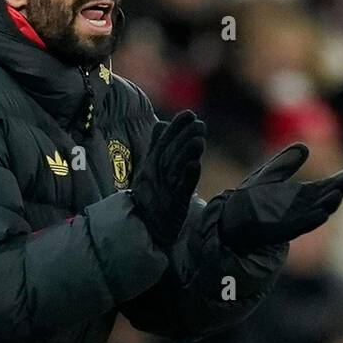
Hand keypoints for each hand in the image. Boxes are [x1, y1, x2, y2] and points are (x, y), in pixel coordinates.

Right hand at [131, 110, 206, 247]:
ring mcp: (166, 189)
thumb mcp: (150, 169)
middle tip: (199, 124)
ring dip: (187, 153)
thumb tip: (162, 123)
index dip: (176, 127)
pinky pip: (182, 189)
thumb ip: (156, 146)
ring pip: (176, 168)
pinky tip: (195, 165)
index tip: (189, 114)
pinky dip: (188, 177)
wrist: (144, 227)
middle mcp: (157, 175)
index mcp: (151, 164)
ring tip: (199, 140)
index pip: (163, 141)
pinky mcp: (175, 204)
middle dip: (184, 136)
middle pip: (170, 152)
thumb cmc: (149, 197)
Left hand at [218, 143, 342, 255]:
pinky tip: (322, 214)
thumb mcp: (269, 175)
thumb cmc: (249, 199)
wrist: (229, 218)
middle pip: (325, 200)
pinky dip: (311, 220)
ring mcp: (292, 221)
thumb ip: (285, 163)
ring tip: (337, 195)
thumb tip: (305, 147)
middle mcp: (301, 209)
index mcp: (301, 196)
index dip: (338, 181)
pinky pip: (299, 227)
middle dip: (337, 191)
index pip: (325, 188)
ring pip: (316, 214)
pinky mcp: (281, 231)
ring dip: (328, 206)